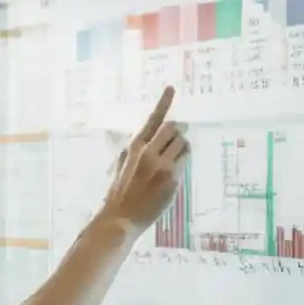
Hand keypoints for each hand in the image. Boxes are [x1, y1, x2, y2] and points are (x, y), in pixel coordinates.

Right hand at [99, 86, 188, 235]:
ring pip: (183, 143)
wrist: (119, 217)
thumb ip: (135, 150)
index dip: (164, 101)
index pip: (152, 119)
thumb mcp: (121, 164)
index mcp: (134, 146)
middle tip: (177, 141)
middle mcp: (148, 151)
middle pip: (174, 128)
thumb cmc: (119, 192)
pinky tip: (174, 171)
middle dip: (178, 133)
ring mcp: (161, 165)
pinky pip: (185, 161)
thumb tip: (149, 138)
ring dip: (183, 147)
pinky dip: (183, 161)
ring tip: (175, 159)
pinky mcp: (172, 178)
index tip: (171, 87)